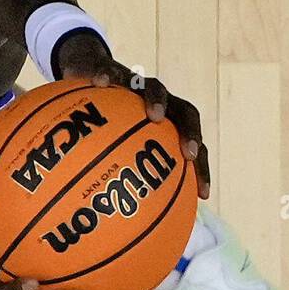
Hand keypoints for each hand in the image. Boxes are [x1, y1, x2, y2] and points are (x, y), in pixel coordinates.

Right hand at [55, 32, 210, 197]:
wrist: (85, 70)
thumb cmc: (96, 119)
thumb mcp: (105, 148)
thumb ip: (113, 176)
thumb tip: (113, 220)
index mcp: (166, 122)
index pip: (192, 145)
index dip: (201, 169)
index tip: (203, 195)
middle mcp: (158, 102)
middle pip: (185, 113)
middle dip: (191, 134)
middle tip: (189, 154)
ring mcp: (136, 84)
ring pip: (155, 87)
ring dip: (157, 101)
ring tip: (154, 116)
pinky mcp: (112, 69)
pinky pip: (110, 70)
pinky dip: (108, 75)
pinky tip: (99, 83)